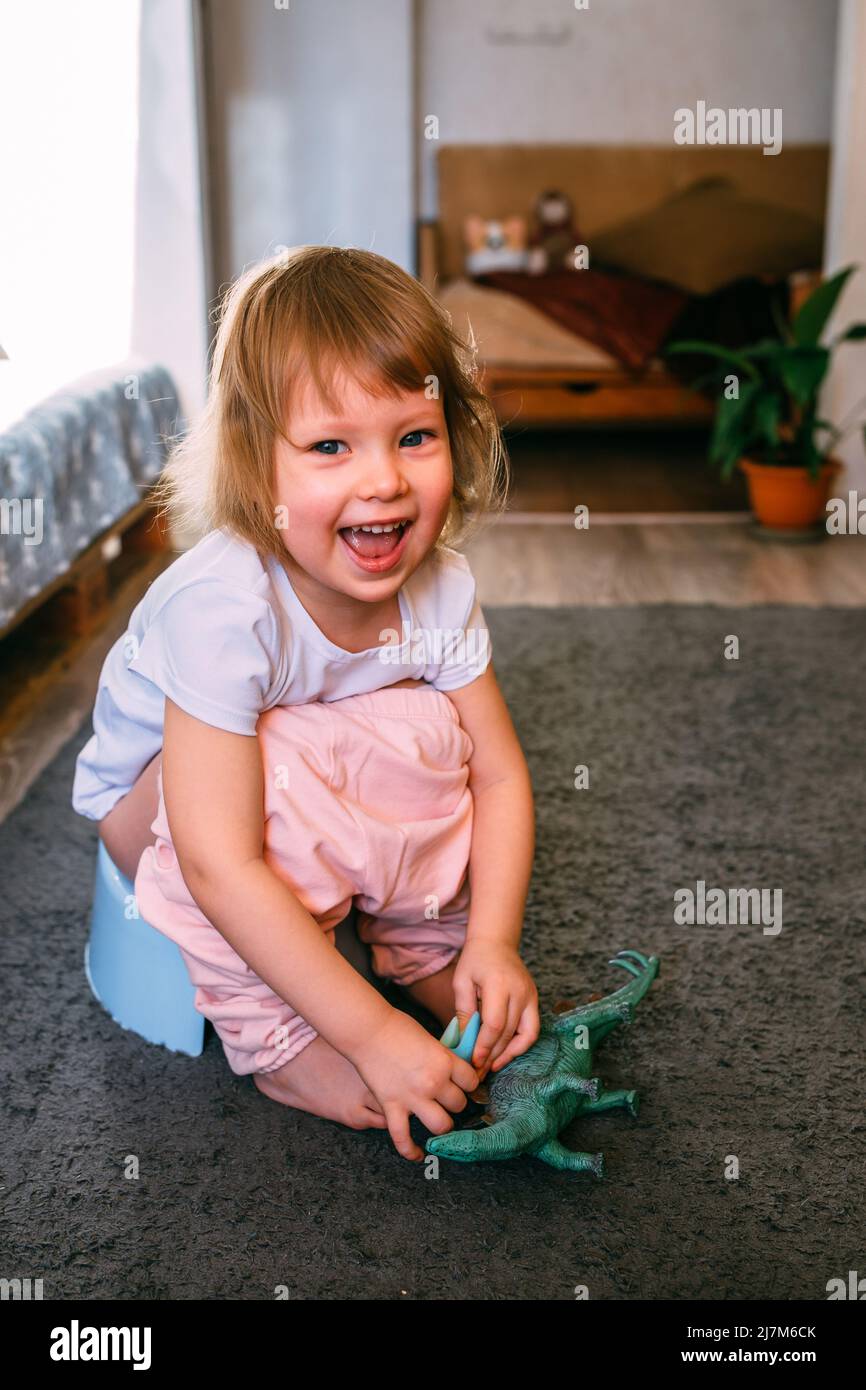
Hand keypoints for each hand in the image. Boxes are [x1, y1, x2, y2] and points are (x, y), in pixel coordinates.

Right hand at [348, 1007, 478, 1162]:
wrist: (367, 1029)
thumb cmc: (397, 1027)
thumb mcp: (430, 1038)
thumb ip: (442, 1059)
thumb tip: (453, 1073)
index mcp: (445, 1061)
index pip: (471, 1082)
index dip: (469, 1084)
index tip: (465, 1085)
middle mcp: (433, 1082)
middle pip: (459, 1105)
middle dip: (455, 1103)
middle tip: (447, 1098)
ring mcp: (412, 1097)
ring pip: (441, 1125)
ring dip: (442, 1124)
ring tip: (438, 1119)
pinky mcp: (391, 1107)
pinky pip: (403, 1138)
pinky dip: (411, 1151)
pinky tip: (418, 1155)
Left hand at [452, 939, 539, 1075]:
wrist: (496, 941)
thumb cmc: (475, 960)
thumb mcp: (462, 982)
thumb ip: (464, 1012)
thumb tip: (465, 1042)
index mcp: (499, 984)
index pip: (495, 1024)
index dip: (484, 1046)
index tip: (474, 1061)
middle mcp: (520, 991)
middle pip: (509, 1032)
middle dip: (493, 1055)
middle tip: (478, 1071)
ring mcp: (531, 996)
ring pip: (525, 1035)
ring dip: (508, 1054)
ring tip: (492, 1066)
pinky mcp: (534, 1000)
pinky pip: (532, 1029)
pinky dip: (520, 1044)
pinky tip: (506, 1054)